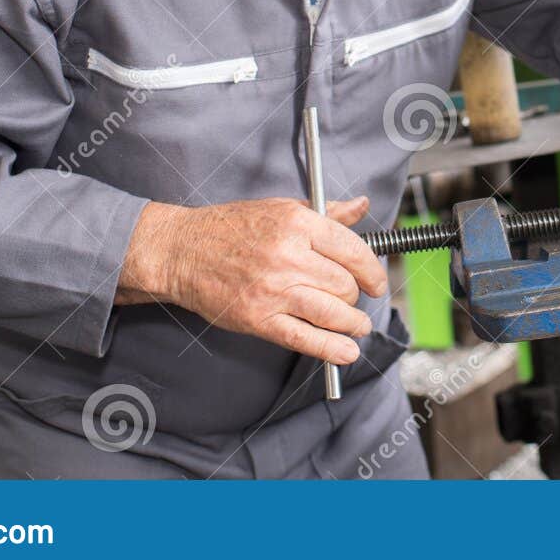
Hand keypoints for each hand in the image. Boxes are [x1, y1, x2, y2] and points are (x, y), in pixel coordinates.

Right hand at [117, 196, 385, 364]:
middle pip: (345, 284)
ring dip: (353, 324)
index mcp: (298, 224)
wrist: (183, 251)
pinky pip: (304, 338)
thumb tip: (361, 206)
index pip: (353, 250)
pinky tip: (346, 352)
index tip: (376, 282)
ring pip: (332, 313)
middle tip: (353, 299)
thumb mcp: (282, 208)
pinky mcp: (259, 319)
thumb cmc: (231, 228)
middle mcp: (289, 256)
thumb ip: (328, 213)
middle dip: (356, 296)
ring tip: (357, 326)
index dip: (373, 271)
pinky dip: (331, 349)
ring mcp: (273, 290)